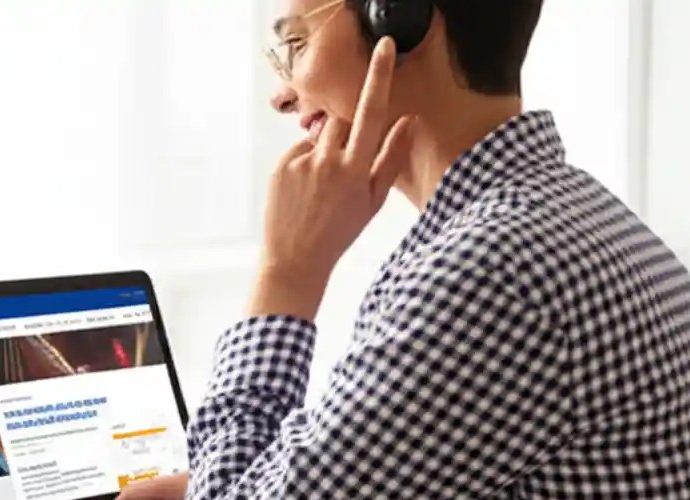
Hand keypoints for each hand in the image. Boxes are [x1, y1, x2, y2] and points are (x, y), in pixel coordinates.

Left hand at [254, 37, 414, 318]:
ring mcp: (301, 162)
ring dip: (325, 149)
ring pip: (320, 135)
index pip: (371, 113)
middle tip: (342, 168)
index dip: (379, 78)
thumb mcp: (374, 201)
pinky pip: (299, 149)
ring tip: (321, 186)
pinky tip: (304, 190)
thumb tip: (408, 121)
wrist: (296, 259)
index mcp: (355, 170)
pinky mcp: (281, 165)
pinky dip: (305, 162)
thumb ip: (391, 158)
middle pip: (341, 120)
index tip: (384, 49)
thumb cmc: (339, 233)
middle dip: (345, 133)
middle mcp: (328, 161)